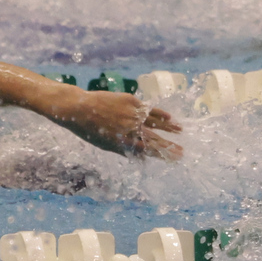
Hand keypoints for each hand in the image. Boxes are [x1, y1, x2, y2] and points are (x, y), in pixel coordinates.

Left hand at [51, 90, 182, 160]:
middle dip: (169, 146)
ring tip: (181, 131)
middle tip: (182, 151)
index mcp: (124, 142)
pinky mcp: (130, 101)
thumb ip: (125, 150)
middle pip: (154, 138)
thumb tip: (143, 157)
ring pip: (154, 121)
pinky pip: (148, 108)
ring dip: (169, 127)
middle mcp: (129, 128)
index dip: (162, 155)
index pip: (148, 150)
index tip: (173, 159)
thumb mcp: (106, 145)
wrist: (79, 108)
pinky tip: (169, 117)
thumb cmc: (90, 129)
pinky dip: (159, 113)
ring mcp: (131, 113)